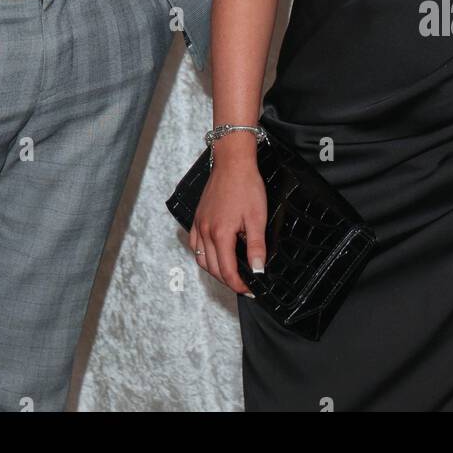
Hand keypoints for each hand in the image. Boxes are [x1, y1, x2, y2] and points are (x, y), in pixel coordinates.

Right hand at [189, 145, 267, 296]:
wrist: (232, 162)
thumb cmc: (245, 185)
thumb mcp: (257, 218)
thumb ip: (256, 247)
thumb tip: (258, 270)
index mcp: (221, 234)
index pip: (227, 271)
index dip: (239, 285)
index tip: (251, 290)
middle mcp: (206, 231)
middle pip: (213, 268)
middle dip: (228, 280)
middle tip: (244, 284)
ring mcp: (200, 223)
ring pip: (201, 258)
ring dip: (215, 270)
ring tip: (230, 273)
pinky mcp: (198, 217)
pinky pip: (194, 244)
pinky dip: (203, 255)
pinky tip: (213, 254)